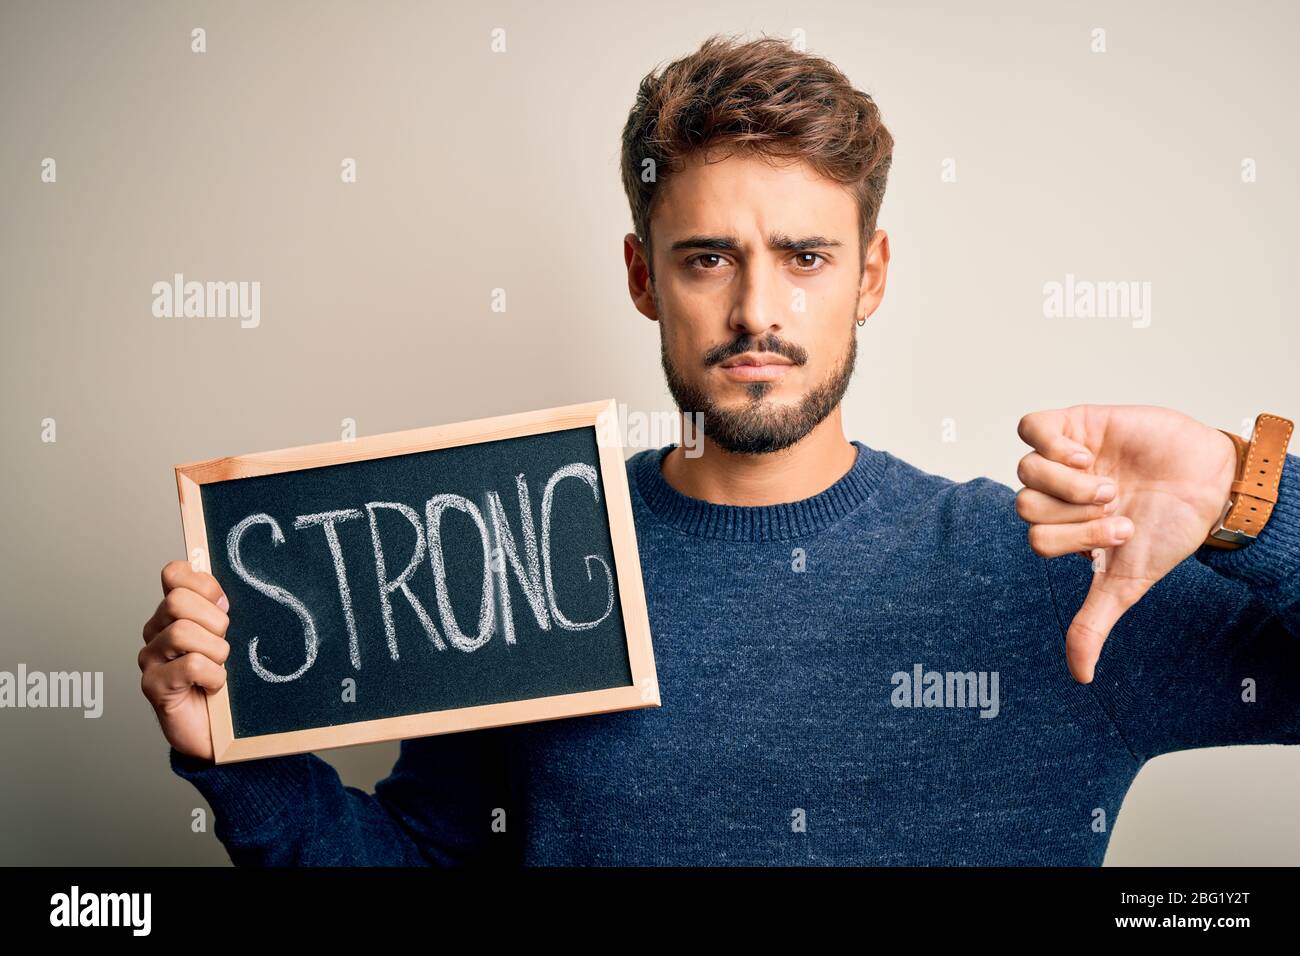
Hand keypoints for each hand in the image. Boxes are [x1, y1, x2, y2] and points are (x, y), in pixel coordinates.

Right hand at [139, 560, 230, 760]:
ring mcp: (151, 658)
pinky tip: (214, 687)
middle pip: (178, 601)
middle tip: (225, 646)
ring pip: (182, 632)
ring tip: (220, 668)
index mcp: (175, 612)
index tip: (225, 606)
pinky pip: (189, 666)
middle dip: (214, 622)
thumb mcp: (234, 637)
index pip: (174, 573)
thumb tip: (243, 577)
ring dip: (216, 652)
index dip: (204, 584)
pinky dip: (212, 676)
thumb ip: (227, 609)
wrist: (222, 732)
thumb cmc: (230, 680)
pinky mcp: (153, 686)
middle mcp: (156, 631)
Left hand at [1015, 404, 1237, 683]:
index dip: (1075, 539)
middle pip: (1024, 504)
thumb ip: (1092, 623)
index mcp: (1061, 529)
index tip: (1120, 532)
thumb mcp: (1126, 583)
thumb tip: (1079, 676)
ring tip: (1110, 484)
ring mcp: (1063, 458)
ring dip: (1069, 484)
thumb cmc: (1167, 532)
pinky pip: (1030, 426)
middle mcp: (1056, 494)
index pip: (1035, 537)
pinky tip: (1086, 456)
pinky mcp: (1075, 424)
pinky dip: (1052, 445)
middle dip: (1075, 514)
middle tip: (1116, 507)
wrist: (1210, 485)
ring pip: (1025, 470)